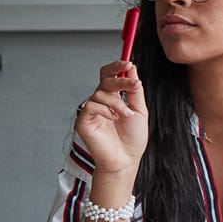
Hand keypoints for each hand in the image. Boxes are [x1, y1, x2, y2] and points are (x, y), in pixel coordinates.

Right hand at [76, 60, 148, 175]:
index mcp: (114, 98)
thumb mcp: (139, 110)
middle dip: (119, 79)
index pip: (110, 76)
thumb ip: (135, 91)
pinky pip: (92, 106)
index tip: (128, 62)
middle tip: (133, 84)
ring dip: (118, 103)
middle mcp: (101, 102)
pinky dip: (106, 110)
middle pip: (104, 80)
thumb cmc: (132, 138)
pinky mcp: (83, 120)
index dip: (117, 67)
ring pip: (100, 93)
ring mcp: (91, 111)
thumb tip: (132, 69)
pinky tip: (113, 120)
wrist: (126, 159)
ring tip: (126, 116)